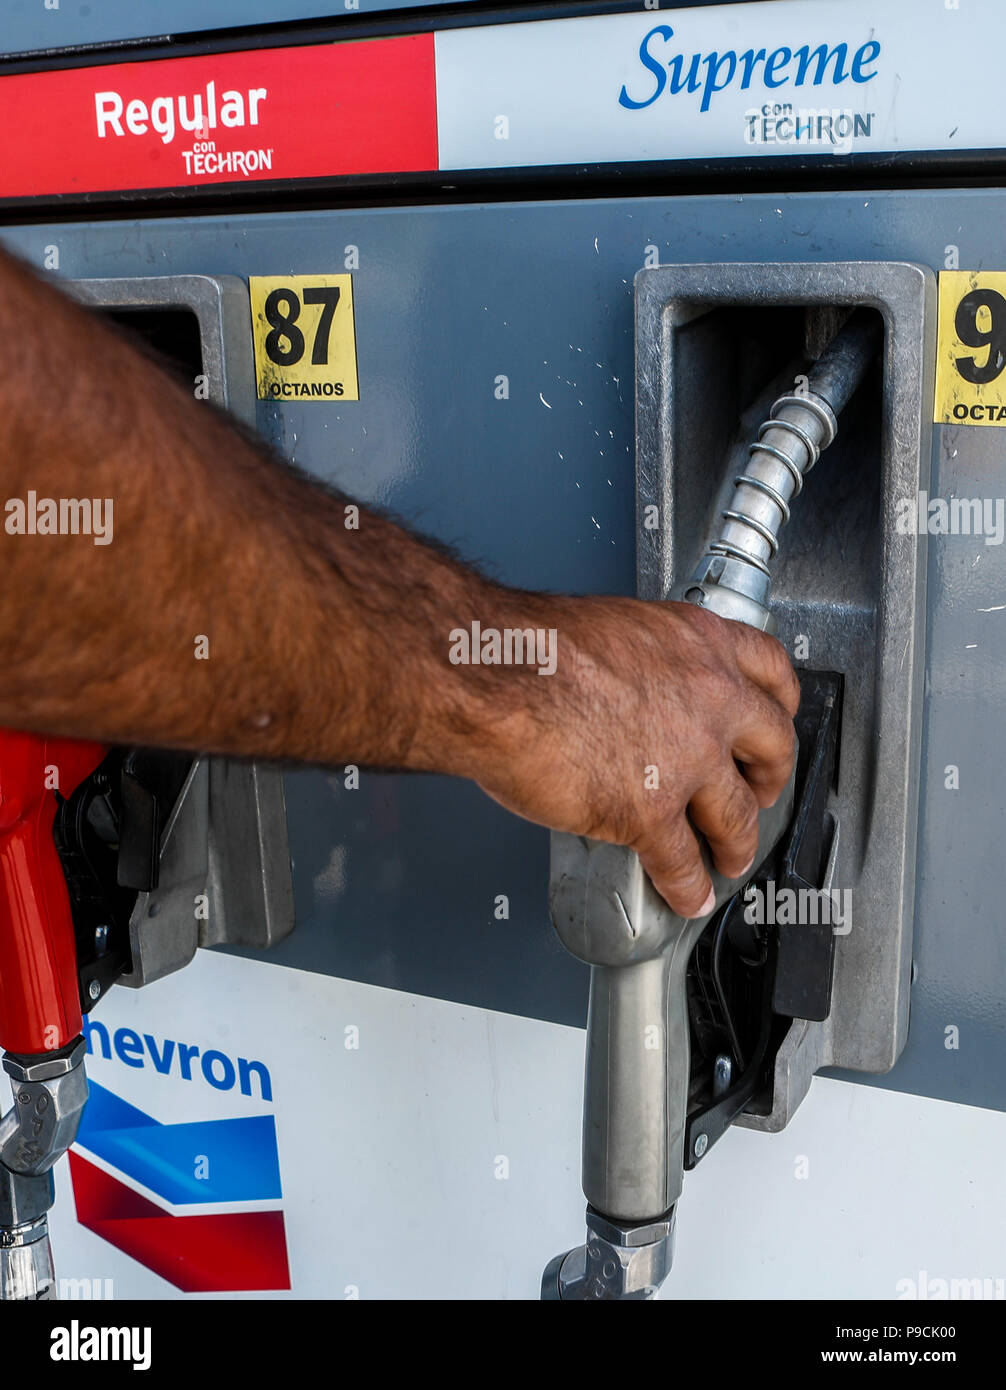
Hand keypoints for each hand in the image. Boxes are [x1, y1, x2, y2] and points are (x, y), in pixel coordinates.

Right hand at [471, 597, 799, 918]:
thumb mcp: (613, 630)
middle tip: (761, 791)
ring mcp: (688, 760)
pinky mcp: (651, 813)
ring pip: (735, 816)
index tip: (778, 717)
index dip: (779, 703)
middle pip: (773, 747)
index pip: (769, 669)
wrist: (497, 677)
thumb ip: (645, 662)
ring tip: (731, 858)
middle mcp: (708, 699)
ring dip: (737, 845)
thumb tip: (636, 690)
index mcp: (697, 643)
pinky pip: (681, 862)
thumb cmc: (532, 648)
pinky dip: (687, 887)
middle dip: (770, 777)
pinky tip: (687, 895)